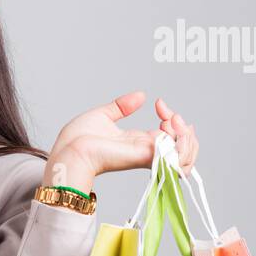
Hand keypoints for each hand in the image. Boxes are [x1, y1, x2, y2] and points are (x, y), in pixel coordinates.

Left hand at [42, 91, 198, 191]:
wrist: (67, 150)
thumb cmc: (78, 139)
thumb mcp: (103, 115)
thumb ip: (122, 106)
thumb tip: (141, 96)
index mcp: (139, 142)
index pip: (171, 136)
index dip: (172, 118)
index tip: (159, 104)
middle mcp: (147, 151)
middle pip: (184, 149)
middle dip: (185, 130)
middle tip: (169, 115)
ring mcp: (148, 155)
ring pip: (186, 157)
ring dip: (188, 137)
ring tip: (171, 120)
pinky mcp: (146, 157)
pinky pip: (178, 160)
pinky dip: (182, 144)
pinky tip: (169, 125)